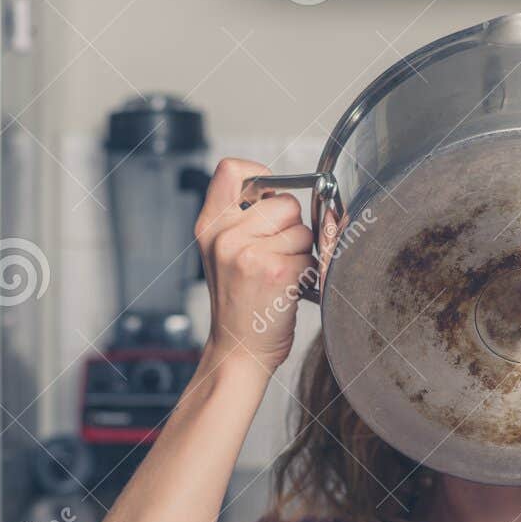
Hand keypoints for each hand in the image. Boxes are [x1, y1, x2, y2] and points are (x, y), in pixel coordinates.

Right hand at [193, 158, 315, 372]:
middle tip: (276, 254)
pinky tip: (288, 287)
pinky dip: (307, 271)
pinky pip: (310, 254)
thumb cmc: (238, 306)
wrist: (238, 351)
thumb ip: (243, 220)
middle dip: (291, 227)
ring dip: (301, 252)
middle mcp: (225, 236)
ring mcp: (249, 253)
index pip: (231, 170)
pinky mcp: (276, 271)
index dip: (260, 175)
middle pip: (285, 202)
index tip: (269, 195)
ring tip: (280, 275)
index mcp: (210, 226)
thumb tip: (284, 194)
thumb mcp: (224, 254)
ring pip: (303, 230)